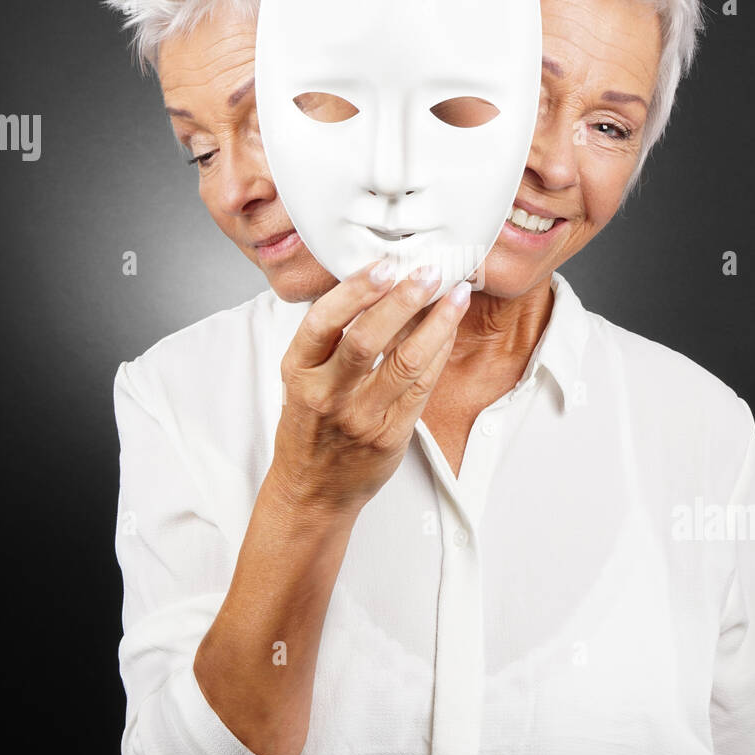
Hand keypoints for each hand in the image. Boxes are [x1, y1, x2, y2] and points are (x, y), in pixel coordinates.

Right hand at [272, 259, 470, 515]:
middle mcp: (327, 394)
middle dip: (402, 299)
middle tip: (429, 271)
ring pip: (405, 362)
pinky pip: (422, 386)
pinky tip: (449, 328)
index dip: (355, 290)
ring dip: (436, 323)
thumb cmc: (309, 425)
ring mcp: (360, 417)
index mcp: (298, 372)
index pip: (322, 322)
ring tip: (455, 295)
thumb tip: (376, 284)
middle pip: (366, 339)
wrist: (312, 489)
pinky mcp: (390, 435)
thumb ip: (329, 339)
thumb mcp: (302, 378)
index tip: (384, 266)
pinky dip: (439, 351)